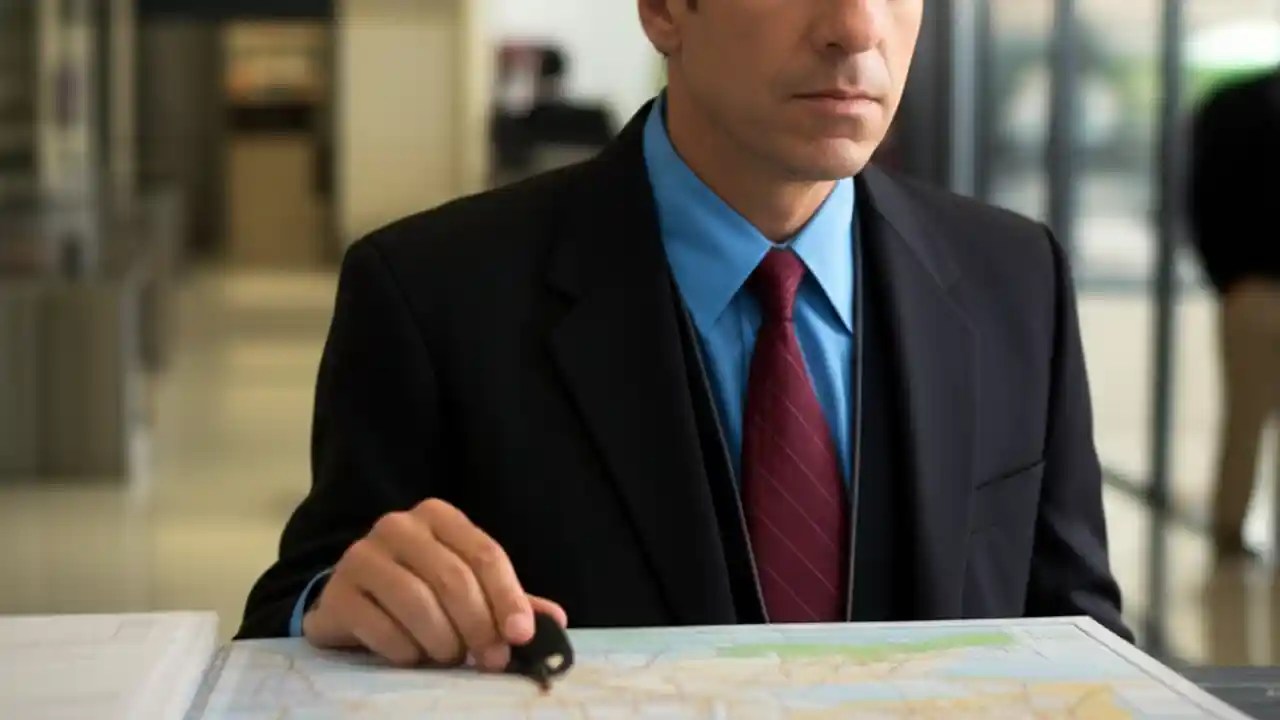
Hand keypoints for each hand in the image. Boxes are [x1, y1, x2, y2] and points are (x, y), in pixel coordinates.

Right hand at [302, 498, 567, 668]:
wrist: (353, 603)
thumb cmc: (422, 592)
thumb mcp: (469, 590)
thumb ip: (510, 602)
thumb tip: (556, 620)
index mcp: (438, 516)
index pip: (484, 554)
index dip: (508, 597)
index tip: (521, 635)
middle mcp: (398, 526)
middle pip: (454, 579)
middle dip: (480, 626)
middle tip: (492, 660)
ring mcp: (362, 556)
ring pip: (418, 604)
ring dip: (443, 642)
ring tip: (449, 657)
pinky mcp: (337, 593)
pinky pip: (382, 629)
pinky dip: (406, 651)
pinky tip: (412, 656)